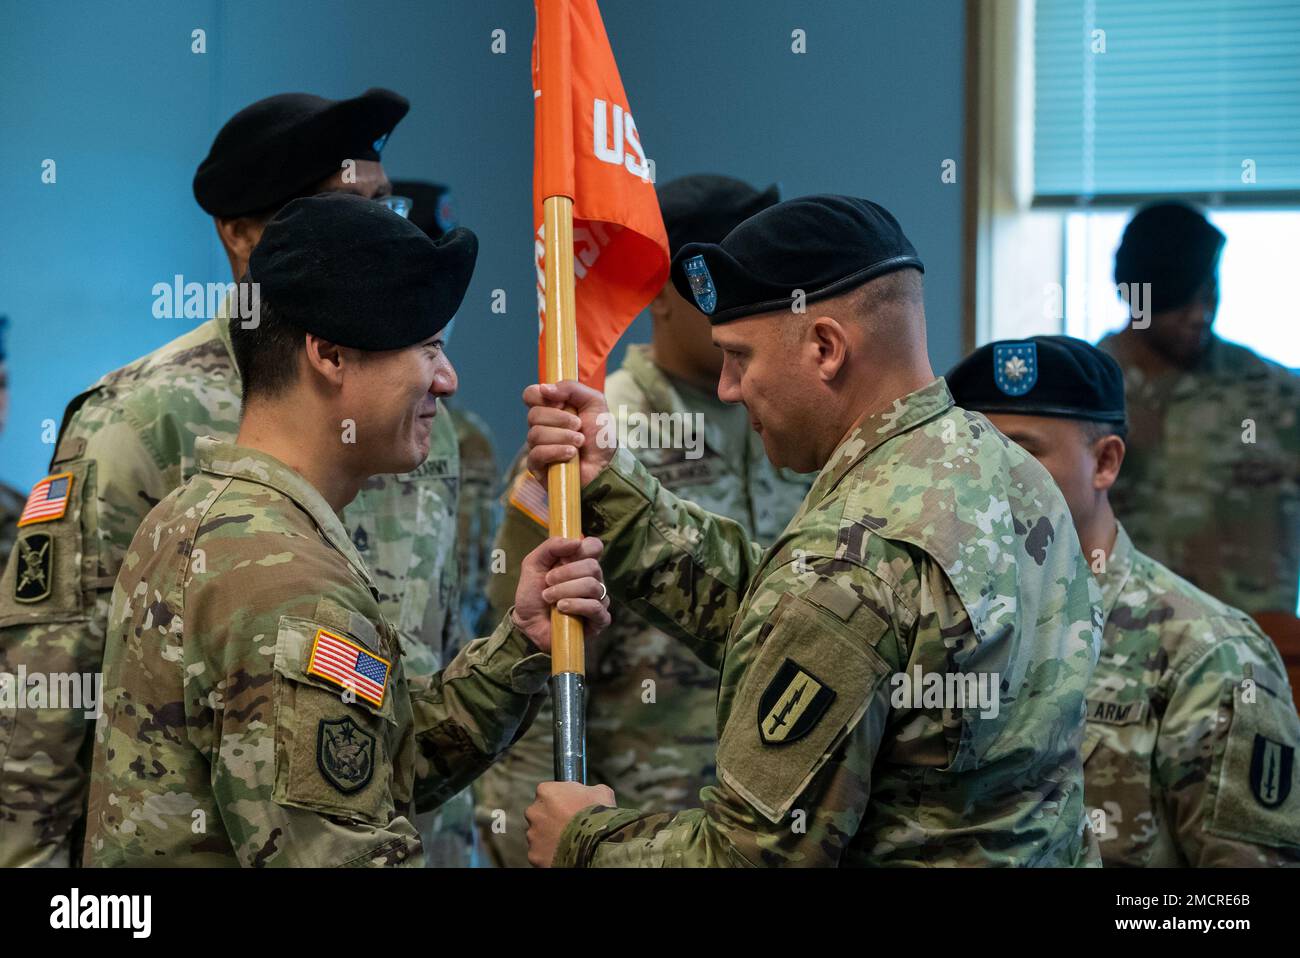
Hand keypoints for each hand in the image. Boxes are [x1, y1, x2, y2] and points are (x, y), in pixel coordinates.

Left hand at [511, 536, 610, 651]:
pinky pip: (595, 607)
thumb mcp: (533, 563)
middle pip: (593, 566)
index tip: (564, 557)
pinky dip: (575, 605)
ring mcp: (599, 599)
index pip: (595, 546)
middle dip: (566, 573)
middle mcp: (593, 579)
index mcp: (581, 563)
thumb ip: (551, 547)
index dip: (582, 548)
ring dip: (565, 590)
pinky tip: (561, 608)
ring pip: (593, 586)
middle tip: (548, 581)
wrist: (527, 622)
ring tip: (549, 597)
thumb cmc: (533, 593)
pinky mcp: (599, 619)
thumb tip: (576, 542)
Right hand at [523, 380, 613, 487]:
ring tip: (580, 442)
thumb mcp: (594, 402)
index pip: (530, 395)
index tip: (562, 402)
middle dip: (560, 419)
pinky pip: (537, 454)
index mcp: (550, 408)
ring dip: (563, 436)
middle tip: (579, 426)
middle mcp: (540, 425)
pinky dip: (556, 451)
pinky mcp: (537, 466)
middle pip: (533, 415)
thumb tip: (544, 388)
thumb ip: (572, 388)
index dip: (542, 397)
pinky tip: (571, 454)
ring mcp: (537, 446)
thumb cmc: (599, 433)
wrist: (606, 463)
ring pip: (536, 434)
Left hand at [526, 781, 616, 867]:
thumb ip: (588, 790)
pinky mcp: (534, 854)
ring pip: (539, 834)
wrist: (596, 844)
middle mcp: (534, 811)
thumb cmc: (597, 815)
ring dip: (549, 837)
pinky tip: (564, 853)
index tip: (569, 807)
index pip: (548, 793)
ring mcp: (532, 834)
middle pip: (540, 814)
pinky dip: (550, 853)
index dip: (561, 801)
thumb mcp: (600, 792)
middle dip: (551, 819)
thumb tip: (590, 793)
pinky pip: (540, 852)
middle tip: (568, 826)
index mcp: (546, 792)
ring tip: (568, 841)